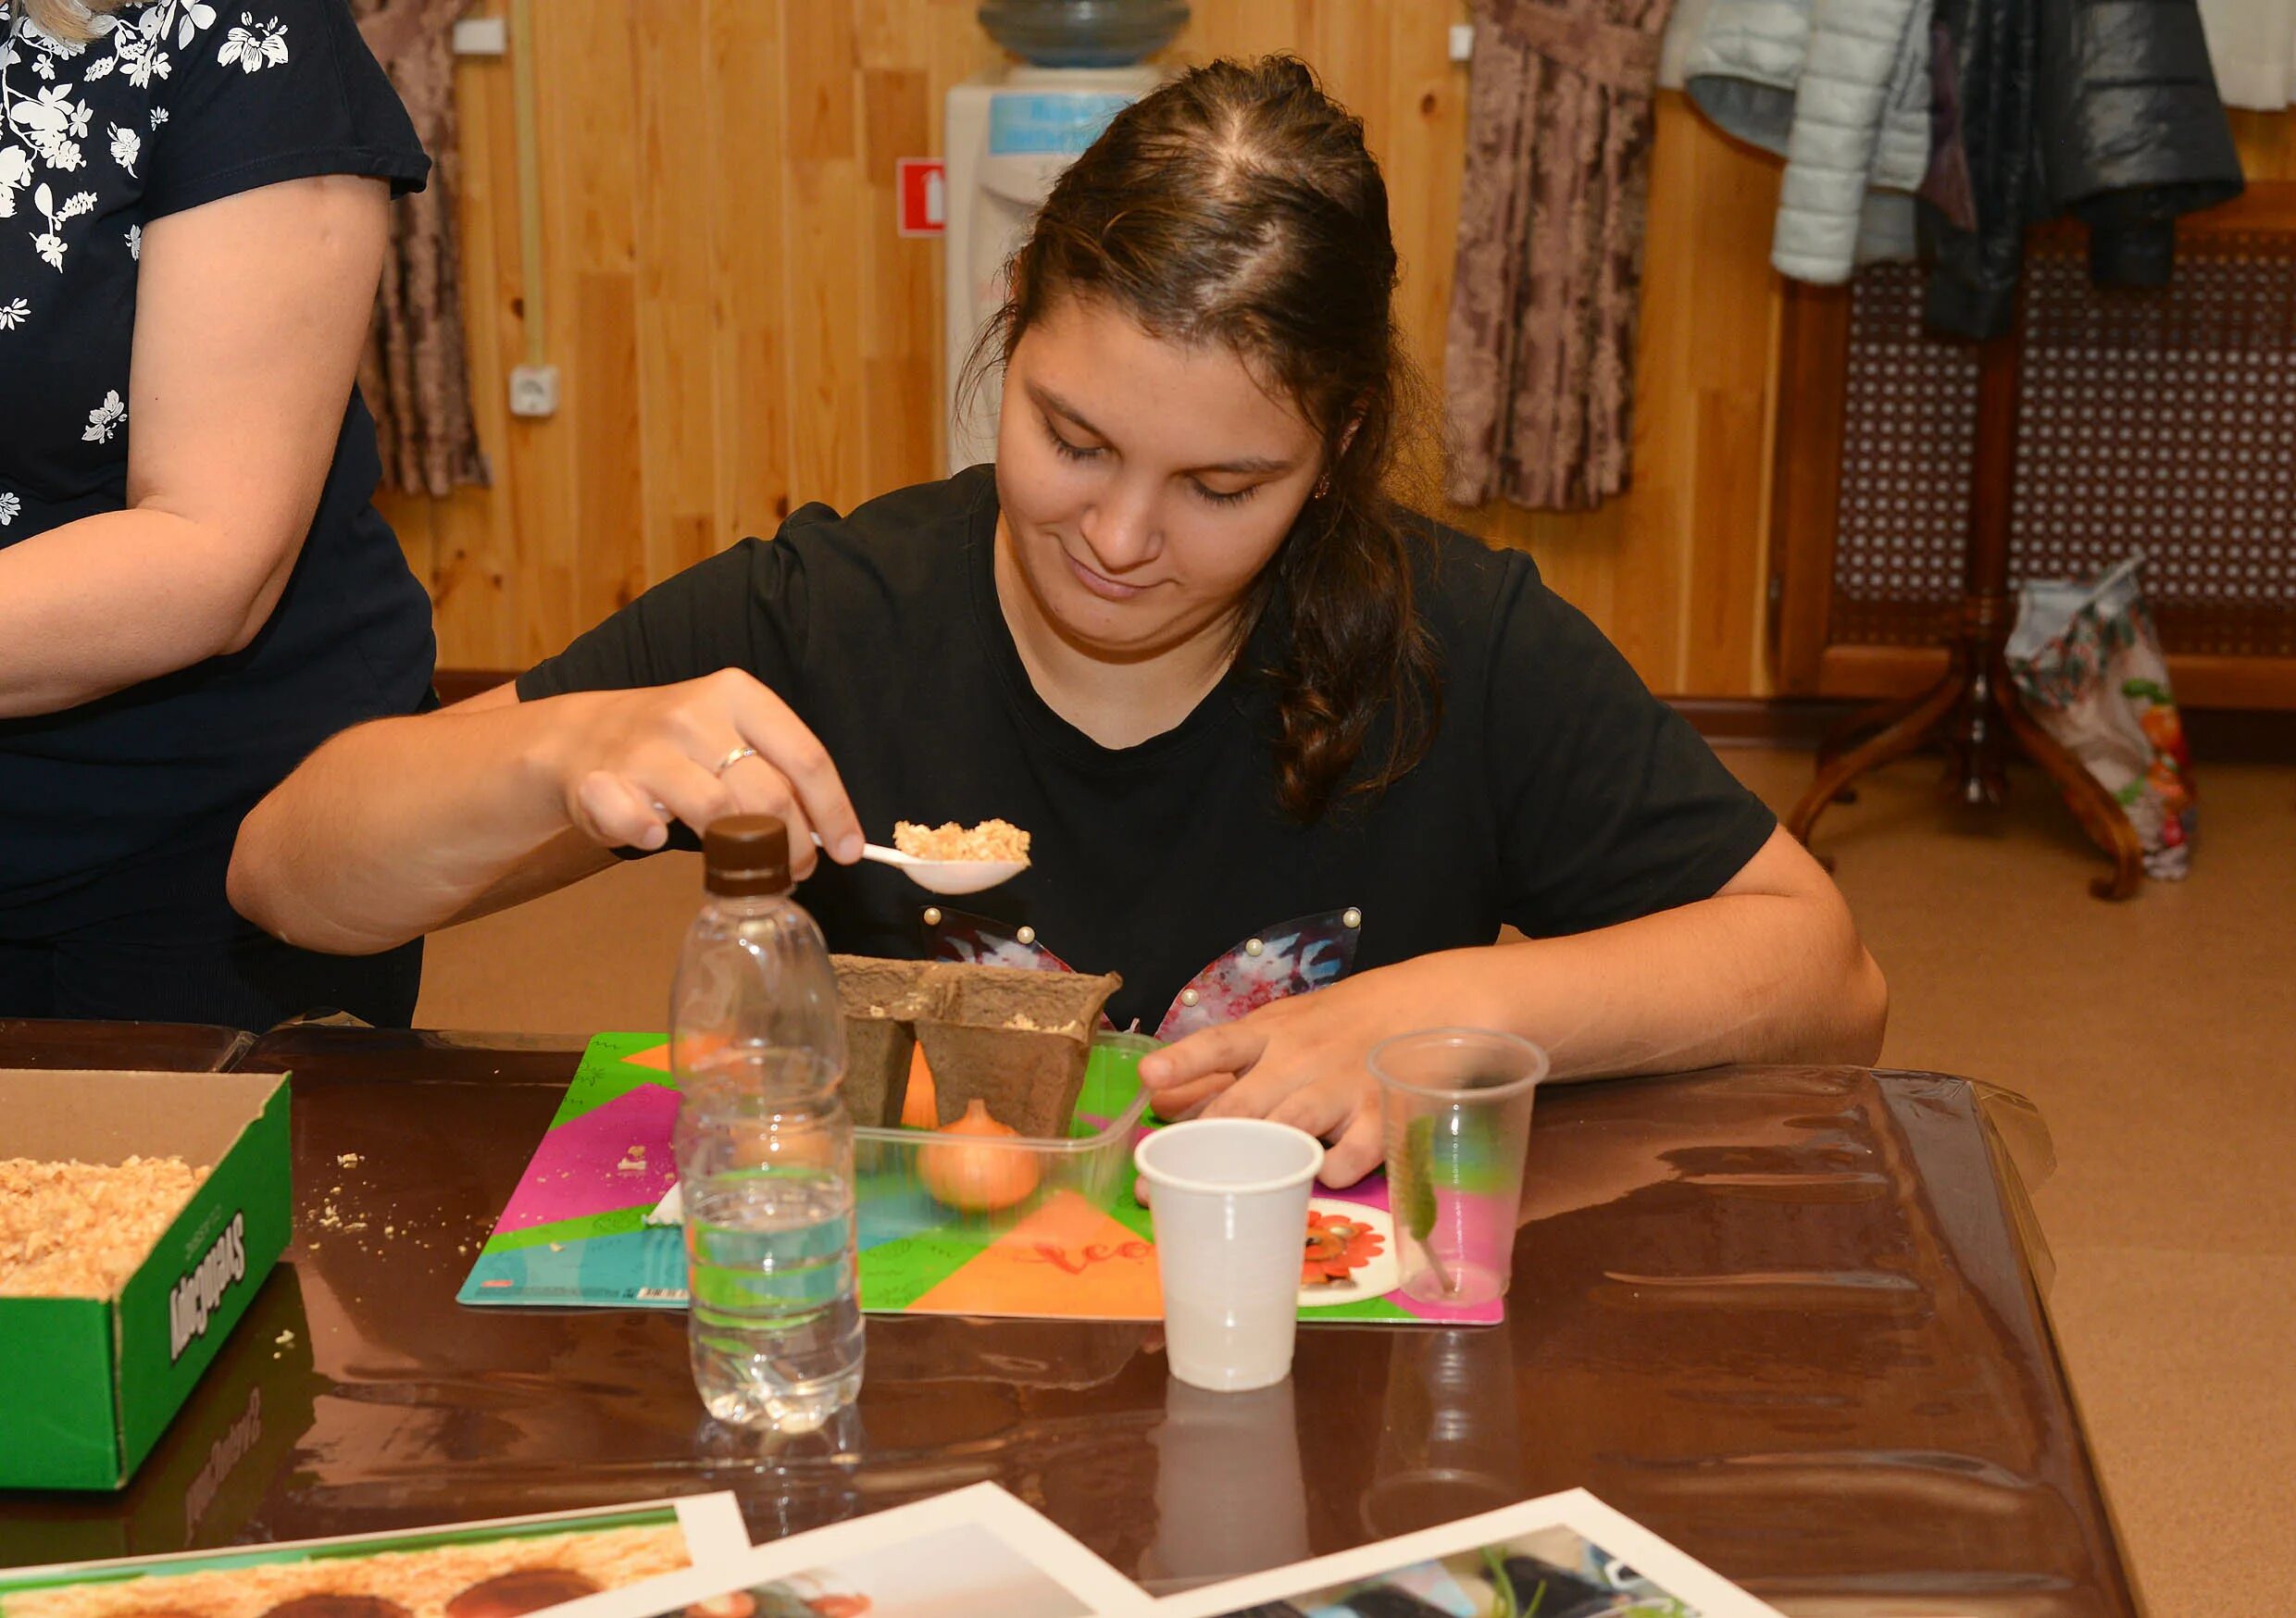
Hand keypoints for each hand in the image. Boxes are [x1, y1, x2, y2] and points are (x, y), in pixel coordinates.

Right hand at [541, 669, 861, 876]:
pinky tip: (658, 838)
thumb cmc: (676, 744)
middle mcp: (695, 714)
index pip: (806, 758)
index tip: (848, 851)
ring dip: (740, 855)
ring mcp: (647, 747)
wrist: (582, 735)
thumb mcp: (731, 734)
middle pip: (770, 794)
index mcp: (739, 696)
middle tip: (795, 869)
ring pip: (717, 812)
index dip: (834, 811)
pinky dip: (652, 837)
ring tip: (747, 869)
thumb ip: (776, 769)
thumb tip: (833, 830)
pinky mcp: (602, 781)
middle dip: (793, 844)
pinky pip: (641, 823)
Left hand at [1136, 958, 1455, 1187]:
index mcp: (1270, 1033)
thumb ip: (1224, 1066)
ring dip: (1254, 1165)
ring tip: (1224, 1191)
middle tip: (1155, 1185)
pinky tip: (1320, 1176)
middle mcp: (1300, 1059)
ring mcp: (1341, 1088)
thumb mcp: (1280, 1029)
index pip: (1220, 1044)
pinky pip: (1347, 1159)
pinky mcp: (1380, 1117)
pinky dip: (1328, 1174)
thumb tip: (1163, 1101)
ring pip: (1288, 1132)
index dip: (1183, 1061)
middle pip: (1243, 1105)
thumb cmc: (1340, 1023)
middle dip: (1196, 1149)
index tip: (1150, 1077)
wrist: (1429, 1003)